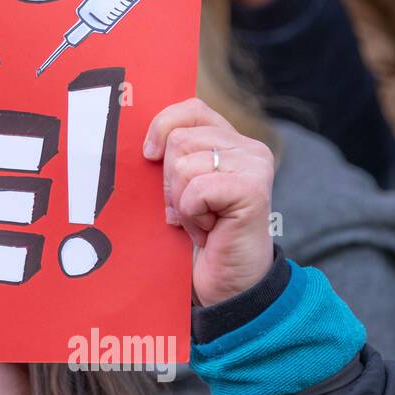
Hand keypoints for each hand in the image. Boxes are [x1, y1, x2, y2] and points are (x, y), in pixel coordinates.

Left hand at [143, 98, 274, 305]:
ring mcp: (255, 166)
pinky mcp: (253, 190)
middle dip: (169, 181)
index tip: (149, 156)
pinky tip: (209, 230)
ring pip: (184, 165)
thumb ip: (172, 159)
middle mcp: (249, 148)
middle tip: (188, 210)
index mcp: (230, 142)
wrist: (227, 285)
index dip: (162, 127)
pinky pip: (196, 190)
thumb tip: (140, 143)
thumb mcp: (180, 189)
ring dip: (181, 202)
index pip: (190, 109)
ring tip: (201, 221)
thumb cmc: (200, 237)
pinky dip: (191, 214)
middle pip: (178, 140)